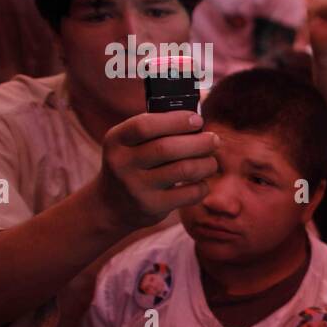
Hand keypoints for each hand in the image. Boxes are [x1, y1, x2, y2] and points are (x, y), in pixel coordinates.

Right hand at [95, 112, 218, 229]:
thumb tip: (198, 122)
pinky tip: (201, 182)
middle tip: (214, 140)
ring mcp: (135, 187)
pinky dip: (203, 185)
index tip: (197, 119)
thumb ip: (158, 130)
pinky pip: (190, 193)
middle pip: (168, 148)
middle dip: (199, 142)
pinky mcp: (152, 206)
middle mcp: (121, 163)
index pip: (144, 125)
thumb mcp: (133, 143)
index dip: (175, 120)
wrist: (113, 205)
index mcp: (116, 140)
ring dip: (206, 163)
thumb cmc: (135, 163)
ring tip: (210, 161)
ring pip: (184, 170)